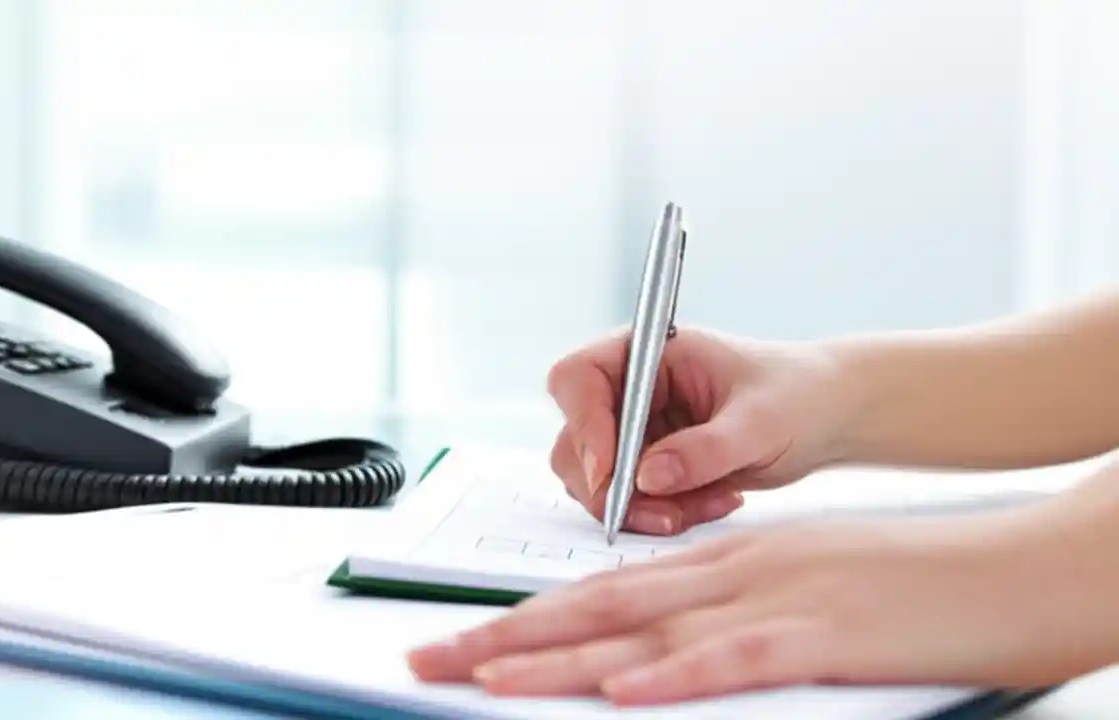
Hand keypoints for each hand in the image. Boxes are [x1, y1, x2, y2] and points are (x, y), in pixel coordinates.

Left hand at [407, 499, 1107, 704]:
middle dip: (505, 635)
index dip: (526, 615)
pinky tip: (624, 692)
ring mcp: (775, 600)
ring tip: (484, 677)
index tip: (465, 642)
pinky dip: (676, 676)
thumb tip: (657, 651)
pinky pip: (737, 659)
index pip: (605, 587)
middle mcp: (732, 572)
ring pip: (646, 630)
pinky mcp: (824, 636)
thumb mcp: (797, 584)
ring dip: (559, 657)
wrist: (1005, 564)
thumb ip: (726, 613)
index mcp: (724, 561)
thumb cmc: (902, 581)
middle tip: (429, 658)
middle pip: (599, 605)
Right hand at [545, 327, 850, 534]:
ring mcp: (635, 430)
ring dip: (642, 508)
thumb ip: (705, 449)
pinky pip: (630, 504)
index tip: (610, 473)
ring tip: (705, 507)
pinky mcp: (648, 467)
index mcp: (648, 352)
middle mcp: (629, 389)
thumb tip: (646, 478)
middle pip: (574, 441)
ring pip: (596, 482)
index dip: (583, 424)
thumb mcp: (760, 422)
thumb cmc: (799, 395)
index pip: (578, 378)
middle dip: (612, 487)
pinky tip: (715, 502)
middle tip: (662, 515)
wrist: (827, 417)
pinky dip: (664, 515)